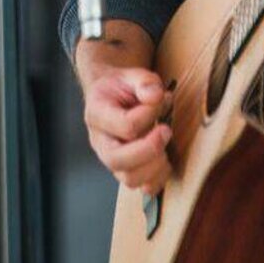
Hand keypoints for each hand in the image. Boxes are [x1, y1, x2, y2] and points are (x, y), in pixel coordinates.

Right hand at [80, 65, 172, 196]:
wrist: (112, 96)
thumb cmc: (122, 88)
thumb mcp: (132, 75)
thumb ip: (145, 82)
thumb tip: (155, 96)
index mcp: (97, 113)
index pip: (124, 125)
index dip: (148, 115)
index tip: (160, 101)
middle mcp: (100, 141)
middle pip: (117, 160)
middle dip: (149, 149)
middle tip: (166, 130)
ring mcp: (111, 158)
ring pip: (129, 178)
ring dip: (154, 166)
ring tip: (164, 146)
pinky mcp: (124, 170)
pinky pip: (141, 187)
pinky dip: (158, 179)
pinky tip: (164, 160)